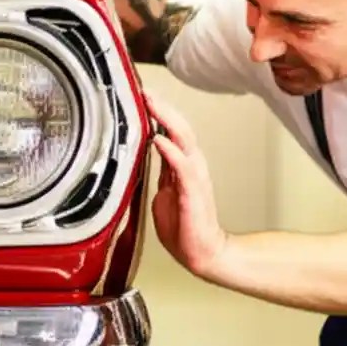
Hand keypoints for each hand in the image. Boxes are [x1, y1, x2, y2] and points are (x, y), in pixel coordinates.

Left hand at [145, 91, 227, 277]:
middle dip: (163, 108)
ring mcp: (194, 178)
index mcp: (183, 166)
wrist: (202, 253)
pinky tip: (159, 139)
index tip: (144, 96)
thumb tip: (147, 159)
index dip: (159, 113)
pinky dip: (170, 150)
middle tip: (146, 92)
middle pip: (180, 128)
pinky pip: (182, 166)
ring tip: (153, 105)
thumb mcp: (164, 193)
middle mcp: (192, 166)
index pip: (172, 131)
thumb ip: (160, 173)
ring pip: (184, 140)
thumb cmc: (185, 227)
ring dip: (168, 120)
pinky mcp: (193, 192)